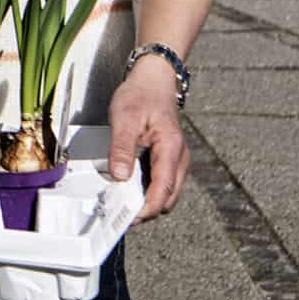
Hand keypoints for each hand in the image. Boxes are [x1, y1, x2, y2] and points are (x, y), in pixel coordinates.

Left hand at [106, 57, 188, 223]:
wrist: (153, 80)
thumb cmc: (140, 95)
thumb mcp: (124, 118)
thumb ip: (122, 148)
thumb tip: (119, 177)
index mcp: (171, 149)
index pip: (163, 190)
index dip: (147, 209)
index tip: (129, 219)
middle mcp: (179, 158)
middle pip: (167, 197)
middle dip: (146, 209)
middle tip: (119, 213)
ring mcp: (176, 160)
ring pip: (166, 193)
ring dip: (147, 201)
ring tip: (120, 202)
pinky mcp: (169, 159)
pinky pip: (161, 182)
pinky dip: (147, 190)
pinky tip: (128, 187)